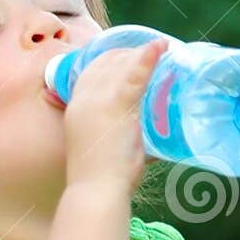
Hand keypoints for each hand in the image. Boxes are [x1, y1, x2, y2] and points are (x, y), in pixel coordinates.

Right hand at [62, 36, 168, 193]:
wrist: (96, 192)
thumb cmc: (102, 181)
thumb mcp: (102, 151)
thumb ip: (120, 141)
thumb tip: (149, 144)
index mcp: (76, 108)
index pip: (90, 72)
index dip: (110, 59)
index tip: (128, 56)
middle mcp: (84, 100)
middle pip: (106, 64)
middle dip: (128, 53)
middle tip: (153, 52)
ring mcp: (99, 102)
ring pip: (121, 67)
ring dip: (142, 54)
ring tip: (163, 47)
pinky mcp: (117, 109)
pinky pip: (134, 77)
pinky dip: (148, 59)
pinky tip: (161, 46)